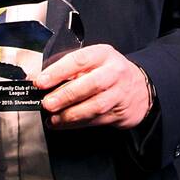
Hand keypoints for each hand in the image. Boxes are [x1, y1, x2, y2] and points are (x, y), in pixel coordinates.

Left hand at [31, 44, 151, 129]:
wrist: (139, 87)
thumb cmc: (108, 71)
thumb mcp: (93, 61)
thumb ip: (69, 69)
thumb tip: (40, 80)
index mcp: (104, 54)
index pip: (80, 60)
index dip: (58, 71)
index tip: (41, 81)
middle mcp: (114, 72)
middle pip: (91, 84)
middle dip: (66, 95)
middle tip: (47, 103)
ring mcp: (119, 93)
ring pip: (95, 105)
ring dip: (71, 114)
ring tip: (54, 118)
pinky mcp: (119, 112)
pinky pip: (96, 120)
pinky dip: (77, 124)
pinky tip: (63, 124)